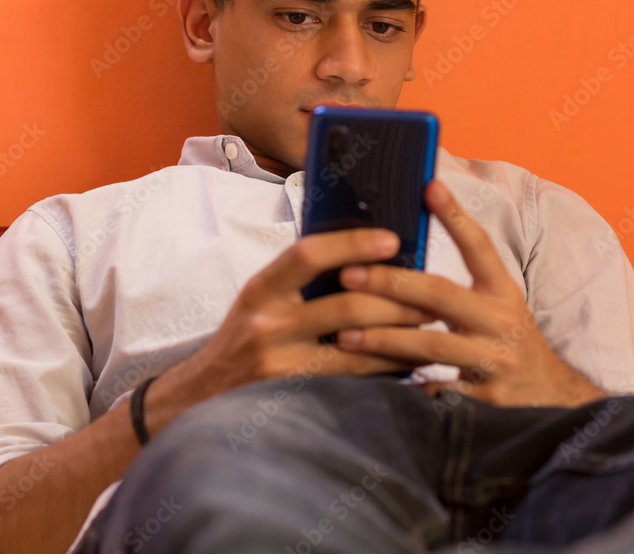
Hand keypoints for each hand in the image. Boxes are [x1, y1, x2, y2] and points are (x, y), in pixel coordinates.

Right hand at [178, 226, 434, 398]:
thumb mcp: (259, 300)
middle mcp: (266, 323)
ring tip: (429, 325)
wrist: (202, 394)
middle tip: (431, 296)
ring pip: (356, 344)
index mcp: (260, 288)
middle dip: (396, 299)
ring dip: (400, 334)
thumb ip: (297, 279)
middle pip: (345, 304)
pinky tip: (408, 361)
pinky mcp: (293, 393)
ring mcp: (279, 362)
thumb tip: (360, 253)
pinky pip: (352, 378)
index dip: (352, 243)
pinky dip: (386, 367)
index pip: (308, 254)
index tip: (392, 240)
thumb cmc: (242, 339)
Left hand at [333, 180, 605, 407]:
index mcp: (503, 292)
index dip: (455, 216)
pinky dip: (405, 386)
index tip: (429, 187)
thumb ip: (456, 283)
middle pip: (442, 295)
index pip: (480, 246)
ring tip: (345, 333)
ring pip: (433, 345)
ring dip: (385, 338)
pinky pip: (436, 391)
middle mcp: (502, 322)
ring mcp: (496, 362)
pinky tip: (369, 380)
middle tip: (349, 274)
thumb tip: (400, 247)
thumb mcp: (495, 305)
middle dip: (391, 283)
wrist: (551, 401)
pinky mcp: (487, 401)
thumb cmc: (505, 343)